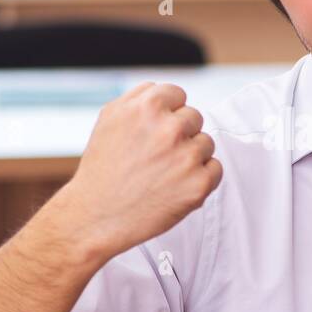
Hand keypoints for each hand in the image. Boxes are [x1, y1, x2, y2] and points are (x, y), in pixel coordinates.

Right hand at [56, 81, 221, 263]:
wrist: (96, 216)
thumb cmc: (102, 169)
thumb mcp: (110, 118)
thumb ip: (140, 98)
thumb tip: (167, 94)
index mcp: (148, 106)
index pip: (178, 95)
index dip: (167, 114)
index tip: (155, 132)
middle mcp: (170, 128)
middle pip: (194, 118)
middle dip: (179, 135)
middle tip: (156, 156)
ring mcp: (186, 156)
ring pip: (206, 143)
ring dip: (191, 156)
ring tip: (163, 173)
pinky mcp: (198, 184)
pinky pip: (215, 169)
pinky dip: (201, 178)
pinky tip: (176, 186)